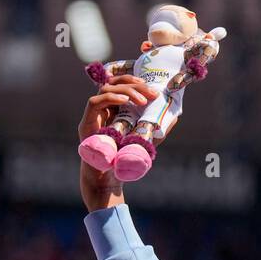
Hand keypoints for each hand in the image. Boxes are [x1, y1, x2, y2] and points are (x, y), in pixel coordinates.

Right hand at [77, 75, 169, 212]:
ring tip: (143, 101)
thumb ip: (155, 127)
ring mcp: (93, 115)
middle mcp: (102, 108)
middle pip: (113, 83)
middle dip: (133, 84)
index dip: (133, 80)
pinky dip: (111, 98)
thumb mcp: (144, 140)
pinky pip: (95, 102)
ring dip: (126, 91)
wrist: (108, 178)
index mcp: (113, 108)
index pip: (120, 84)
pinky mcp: (86, 123)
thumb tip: (174, 115)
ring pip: (105, 89)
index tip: (150, 86)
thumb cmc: (124, 159)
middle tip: (151, 93)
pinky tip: (126, 101)